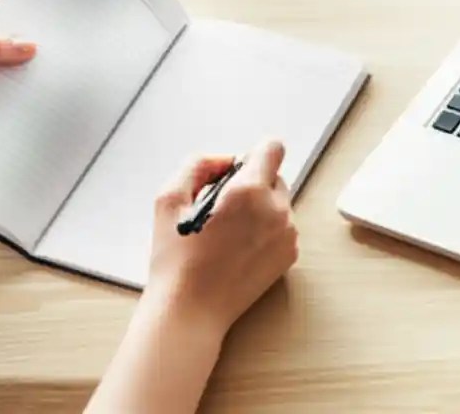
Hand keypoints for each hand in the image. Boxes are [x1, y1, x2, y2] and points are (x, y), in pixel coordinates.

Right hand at [145, 140, 298, 339]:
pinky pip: (282, 228)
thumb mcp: (169, 198)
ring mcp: (287, 235)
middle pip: (274, 177)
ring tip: (227, 233)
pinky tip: (238, 249)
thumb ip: (198, 164)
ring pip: (279, 203)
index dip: (253, 155)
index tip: (237, 171)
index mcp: (248, 191)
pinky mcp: (290, 255)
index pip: (272, 148)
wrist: (191, 310)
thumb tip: (225, 159)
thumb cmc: (176, 259)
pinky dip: (265, 231)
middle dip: (251, 185)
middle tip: (221, 209)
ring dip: (259, 209)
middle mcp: (276, 210)